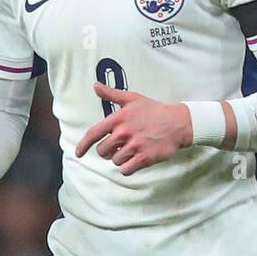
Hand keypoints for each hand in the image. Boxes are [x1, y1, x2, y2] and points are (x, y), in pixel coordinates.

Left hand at [75, 83, 192, 174]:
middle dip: (108, 151)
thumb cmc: (154, 110)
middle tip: (118, 147)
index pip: (93, 134)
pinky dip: (128, 168)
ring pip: (115, 161)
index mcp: (118, 118)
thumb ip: (112, 93)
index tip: (78, 153)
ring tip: (131, 150)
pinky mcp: (144, 158)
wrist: (178, 123)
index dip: (83, 145)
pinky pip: (126, 169)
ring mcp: (135, 146)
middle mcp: (124, 132)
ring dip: (120, 158)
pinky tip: (135, 160)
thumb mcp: (133, 98)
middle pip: (103, 151)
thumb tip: (95, 86)